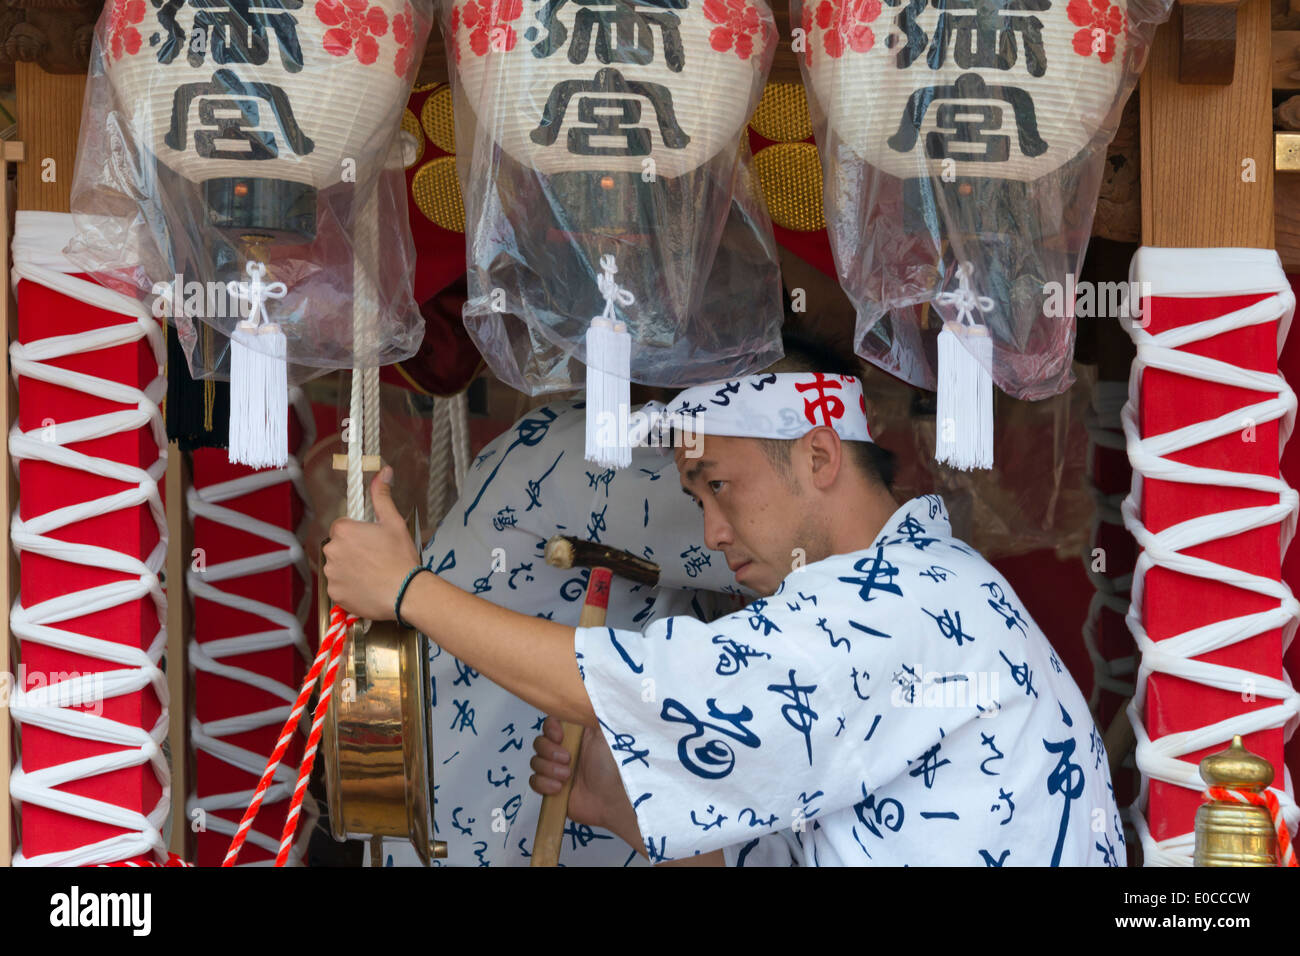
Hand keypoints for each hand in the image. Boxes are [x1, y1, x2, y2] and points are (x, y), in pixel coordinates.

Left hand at [322, 466, 419, 620]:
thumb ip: (382, 496)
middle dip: (352, 551)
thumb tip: (383, 473)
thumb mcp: (393, 522)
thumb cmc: (400, 557)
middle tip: (374, 558)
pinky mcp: (335, 594)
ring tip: (372, 574)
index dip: (357, 533)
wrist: (405, 592)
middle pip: (338, 547)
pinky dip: (349, 587)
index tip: (370, 541)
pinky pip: (339, 587)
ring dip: (350, 569)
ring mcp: (332, 574)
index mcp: (343, 531)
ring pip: (338, 567)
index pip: (342, 527)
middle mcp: (332, 551)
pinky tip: (367, 587)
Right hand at [529, 716, 638, 842]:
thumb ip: (591, 712)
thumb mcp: (606, 731)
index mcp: (577, 735)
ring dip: (549, 769)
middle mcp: (565, 750)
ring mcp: (557, 770)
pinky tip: (559, 788)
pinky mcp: (552, 788)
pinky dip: (544, 784)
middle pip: (539, 742)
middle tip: (568, 759)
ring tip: (568, 776)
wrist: (613, 799)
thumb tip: (582, 693)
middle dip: (550, 751)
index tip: (559, 736)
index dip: (550, 729)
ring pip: (535, 762)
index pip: (551, 724)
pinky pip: (534, 781)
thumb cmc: (614, 765)